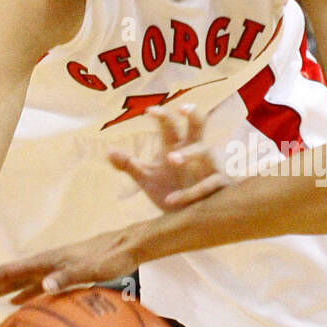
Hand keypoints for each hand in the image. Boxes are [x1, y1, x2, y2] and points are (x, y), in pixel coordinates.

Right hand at [0, 228, 140, 305]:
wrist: (129, 244)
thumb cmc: (113, 256)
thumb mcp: (93, 268)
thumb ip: (69, 276)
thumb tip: (43, 285)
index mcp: (47, 260)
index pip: (7, 272)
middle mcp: (46, 262)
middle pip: (7, 275)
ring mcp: (53, 267)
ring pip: (19, 280)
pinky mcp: (64, 272)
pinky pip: (35, 285)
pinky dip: (21, 294)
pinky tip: (16, 303)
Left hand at [109, 104, 229, 212]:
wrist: (190, 218)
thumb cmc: (171, 191)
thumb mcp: (147, 179)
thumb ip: (130, 165)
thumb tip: (108, 152)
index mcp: (178, 146)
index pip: (170, 125)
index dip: (162, 115)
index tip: (150, 111)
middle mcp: (196, 150)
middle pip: (198, 124)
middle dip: (193, 114)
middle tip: (182, 108)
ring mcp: (210, 166)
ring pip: (203, 151)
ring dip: (187, 153)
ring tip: (170, 158)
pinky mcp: (218, 184)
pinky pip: (206, 185)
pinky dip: (188, 192)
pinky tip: (170, 200)